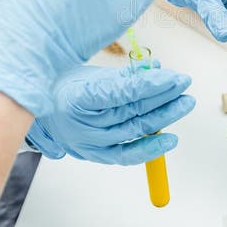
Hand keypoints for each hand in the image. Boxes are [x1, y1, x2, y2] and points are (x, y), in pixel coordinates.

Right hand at [26, 64, 194, 164]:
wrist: (42, 109)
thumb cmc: (65, 87)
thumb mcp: (90, 74)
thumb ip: (125, 75)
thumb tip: (157, 70)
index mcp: (77, 97)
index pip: (122, 92)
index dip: (151, 85)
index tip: (173, 77)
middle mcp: (83, 124)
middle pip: (132, 111)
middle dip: (163, 96)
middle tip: (184, 84)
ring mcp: (90, 143)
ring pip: (134, 130)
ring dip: (164, 116)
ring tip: (184, 103)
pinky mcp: (96, 155)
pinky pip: (127, 156)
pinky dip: (151, 148)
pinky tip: (170, 139)